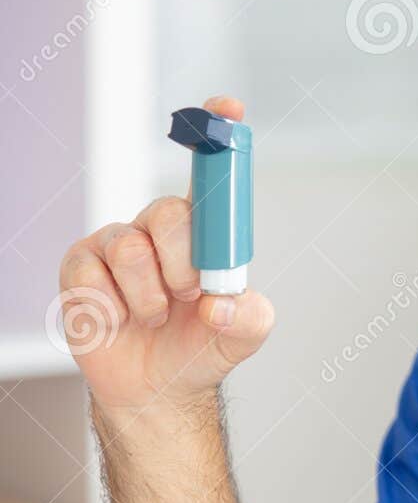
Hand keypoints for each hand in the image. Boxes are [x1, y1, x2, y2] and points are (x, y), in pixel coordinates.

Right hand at [57, 95, 273, 415]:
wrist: (156, 391)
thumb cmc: (198, 350)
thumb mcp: (240, 337)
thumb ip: (250, 319)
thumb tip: (223, 304)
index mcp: (202, 233)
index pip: (209, 173)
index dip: (218, 134)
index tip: (228, 110)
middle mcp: (158, 228)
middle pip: (169, 213)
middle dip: (183, 263)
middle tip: (187, 295)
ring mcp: (116, 243)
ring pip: (130, 250)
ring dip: (149, 299)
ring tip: (153, 318)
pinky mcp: (81, 267)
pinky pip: (93, 277)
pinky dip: (113, 312)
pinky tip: (119, 322)